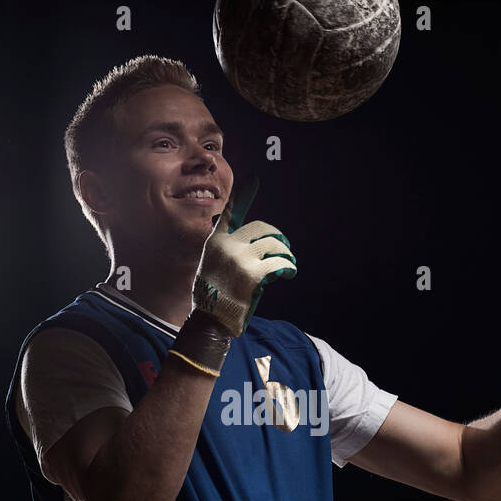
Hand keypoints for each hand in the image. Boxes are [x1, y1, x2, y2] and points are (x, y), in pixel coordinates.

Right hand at [192, 175, 296, 336]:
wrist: (210, 322)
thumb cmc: (214, 299)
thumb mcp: (213, 268)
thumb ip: (229, 252)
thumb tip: (252, 245)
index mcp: (214, 242)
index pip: (230, 213)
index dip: (243, 195)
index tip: (253, 178)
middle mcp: (226, 245)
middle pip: (261, 228)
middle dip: (277, 236)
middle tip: (286, 247)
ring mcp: (239, 258)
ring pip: (273, 245)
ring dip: (286, 254)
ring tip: (289, 264)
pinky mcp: (253, 273)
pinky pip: (279, 262)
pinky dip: (288, 267)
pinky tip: (289, 273)